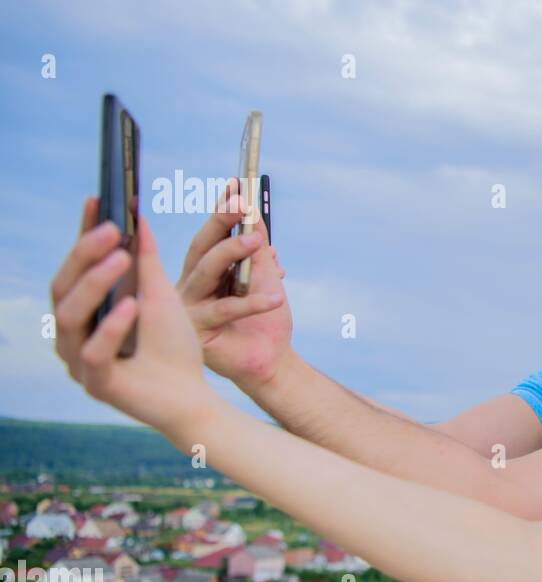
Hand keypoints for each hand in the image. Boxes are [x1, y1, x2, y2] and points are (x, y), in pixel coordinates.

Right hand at [52, 198, 220, 438]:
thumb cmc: (173, 347)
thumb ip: (146, 260)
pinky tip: (129, 305)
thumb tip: (135, 215)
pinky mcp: (97, 385)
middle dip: (85, 255)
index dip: (83, 233)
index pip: (77, 265)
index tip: (96, 199)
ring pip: (72, 317)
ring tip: (121, 259)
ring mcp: (79, 360)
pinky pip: (95, 353)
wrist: (193, 396)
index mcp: (86, 309)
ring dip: (95, 284)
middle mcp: (73, 333)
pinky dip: (112, 327)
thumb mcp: (161, 296)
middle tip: (112, 228)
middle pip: (64, 287)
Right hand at [177, 177, 290, 391]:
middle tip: (240, 202)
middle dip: (220, 221)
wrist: (271, 361)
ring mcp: (187, 306)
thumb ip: (258, 250)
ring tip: (255, 240)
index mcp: (204, 270)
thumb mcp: (266, 278)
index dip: (222, 209)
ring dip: (231, 252)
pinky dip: (252, 301)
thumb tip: (254, 215)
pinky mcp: (196, 330)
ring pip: (206, 272)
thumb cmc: (265, 320)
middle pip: (202, 247)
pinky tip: (276, 297)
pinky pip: (224, 310)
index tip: (236, 182)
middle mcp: (189, 284)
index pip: (211, 234)